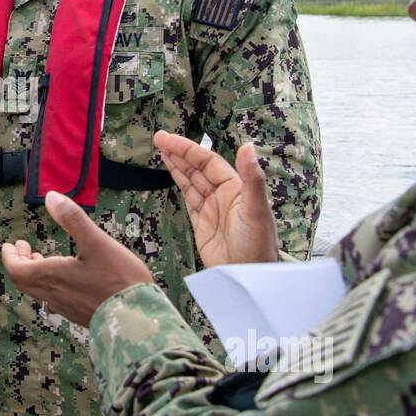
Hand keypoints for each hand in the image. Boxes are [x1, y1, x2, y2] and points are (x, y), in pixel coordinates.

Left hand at [0, 190, 152, 326]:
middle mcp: (53, 294)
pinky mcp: (78, 314)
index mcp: (52, 276)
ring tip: (41, 259)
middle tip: (24, 248)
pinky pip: (53, 299)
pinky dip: (49, 284)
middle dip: (21, 262)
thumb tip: (50, 197)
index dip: (9, 258)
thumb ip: (72, 219)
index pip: (16, 270)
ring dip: (35, 273)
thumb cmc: (118, 279)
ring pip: (39, 290)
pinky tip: (64, 277)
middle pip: (24, 281)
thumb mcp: (97, 242)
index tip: (10, 245)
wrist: (138, 319)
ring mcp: (65, 307)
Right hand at [153, 131, 278, 267]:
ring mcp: (211, 209)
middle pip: (197, 168)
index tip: (168, 139)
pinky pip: (188, 199)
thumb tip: (248, 146)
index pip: (207, 162)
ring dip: (177, 165)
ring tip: (160, 149)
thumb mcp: (257, 210)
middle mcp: (223, 195)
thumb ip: (252, 178)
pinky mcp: (202, 224)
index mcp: (235, 188)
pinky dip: (179, 184)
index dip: (188, 149)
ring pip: (191, 181)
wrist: (248, 276)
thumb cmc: (257, 244)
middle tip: (158, 138)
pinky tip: (172, 173)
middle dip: (179, 153)